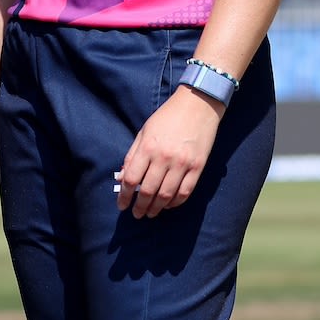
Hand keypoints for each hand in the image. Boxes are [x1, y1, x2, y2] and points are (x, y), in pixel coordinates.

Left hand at [116, 87, 222, 217]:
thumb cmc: (167, 117)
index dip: (125, 196)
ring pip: (167, 195)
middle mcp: (164, 158)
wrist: (198, 104)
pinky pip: (185, 191)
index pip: (132, 179)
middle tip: (136, 214)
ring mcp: (183, 163)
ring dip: (156, 208)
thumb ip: (132, 155)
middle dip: (140, 207)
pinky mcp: (198, 166)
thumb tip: (123, 177)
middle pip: (148, 191)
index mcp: (148, 148)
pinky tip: (169, 205)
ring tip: (150, 213)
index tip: (122, 205)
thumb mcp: (144, 132)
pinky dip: (176, 202)